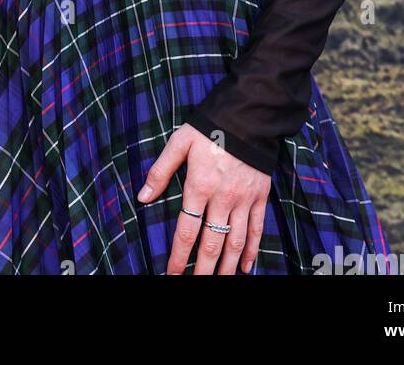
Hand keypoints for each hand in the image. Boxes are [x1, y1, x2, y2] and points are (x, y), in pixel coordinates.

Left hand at [138, 124, 269, 274]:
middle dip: (203, 270)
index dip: (178, 256)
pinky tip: (246, 268)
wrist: (247, 116)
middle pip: (212, 243)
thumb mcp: (179, 142)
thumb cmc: (209, 128)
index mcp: (199, 186)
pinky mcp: (260, 197)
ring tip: (219, 283)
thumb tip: (143, 197)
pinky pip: (256, 230)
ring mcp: (243, 199)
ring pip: (235, 242)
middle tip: (196, 286)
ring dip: (226, 267)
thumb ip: (160, 170)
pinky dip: (251, 251)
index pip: (186, 231)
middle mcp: (223, 198)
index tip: (171, 274)